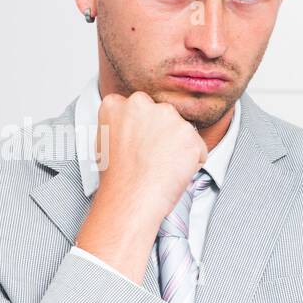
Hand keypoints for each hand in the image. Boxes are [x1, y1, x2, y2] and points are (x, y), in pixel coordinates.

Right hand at [92, 90, 207, 223]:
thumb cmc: (118, 179)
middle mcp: (142, 104)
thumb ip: (120, 126)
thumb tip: (130, 128)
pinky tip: (174, 172)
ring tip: (161, 167)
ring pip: (182, 131)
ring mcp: (168, 117)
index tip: (140, 143)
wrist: (131, 198)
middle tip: (152, 157)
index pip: (138, 107)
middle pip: (163, 115)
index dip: (142, 129)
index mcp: (117, 105)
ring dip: (179, 147)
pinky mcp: (189, 134)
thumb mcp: (104, 143)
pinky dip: (192, 163)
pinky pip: (198, 149)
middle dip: (163, 133)